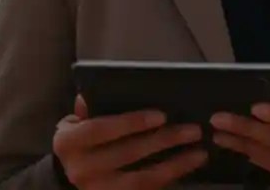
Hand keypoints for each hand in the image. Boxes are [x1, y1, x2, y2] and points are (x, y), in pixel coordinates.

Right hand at [53, 95, 207, 188]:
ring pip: (142, 179)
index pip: (102, 129)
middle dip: (163, 141)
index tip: (162, 115)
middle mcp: (81, 170)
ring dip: (175, 164)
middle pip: (128, 154)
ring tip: (199, 151)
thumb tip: (101, 90)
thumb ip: (90, 107)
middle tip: (192, 130)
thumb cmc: (81, 140)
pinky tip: (188, 166)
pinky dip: (170, 178)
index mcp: (69, 143)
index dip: (131, 122)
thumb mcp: (76, 121)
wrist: (72, 176)